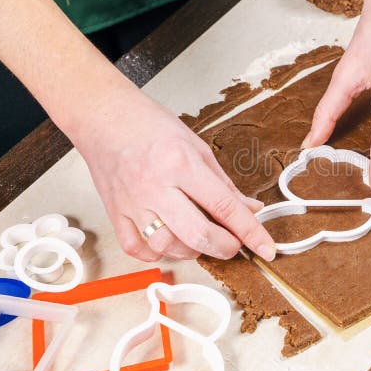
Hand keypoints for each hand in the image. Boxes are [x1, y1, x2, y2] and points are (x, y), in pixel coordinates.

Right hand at [73, 86, 275, 261]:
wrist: (104, 118)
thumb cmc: (149, 126)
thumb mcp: (197, 147)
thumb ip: (224, 184)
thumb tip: (250, 209)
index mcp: (181, 164)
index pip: (225, 207)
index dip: (251, 232)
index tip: (267, 249)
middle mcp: (156, 187)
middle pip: (198, 235)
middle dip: (225, 247)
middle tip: (233, 244)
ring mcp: (133, 204)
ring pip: (169, 248)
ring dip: (193, 250)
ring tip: (200, 236)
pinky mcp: (115, 215)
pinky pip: (139, 250)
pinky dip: (159, 253)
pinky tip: (170, 240)